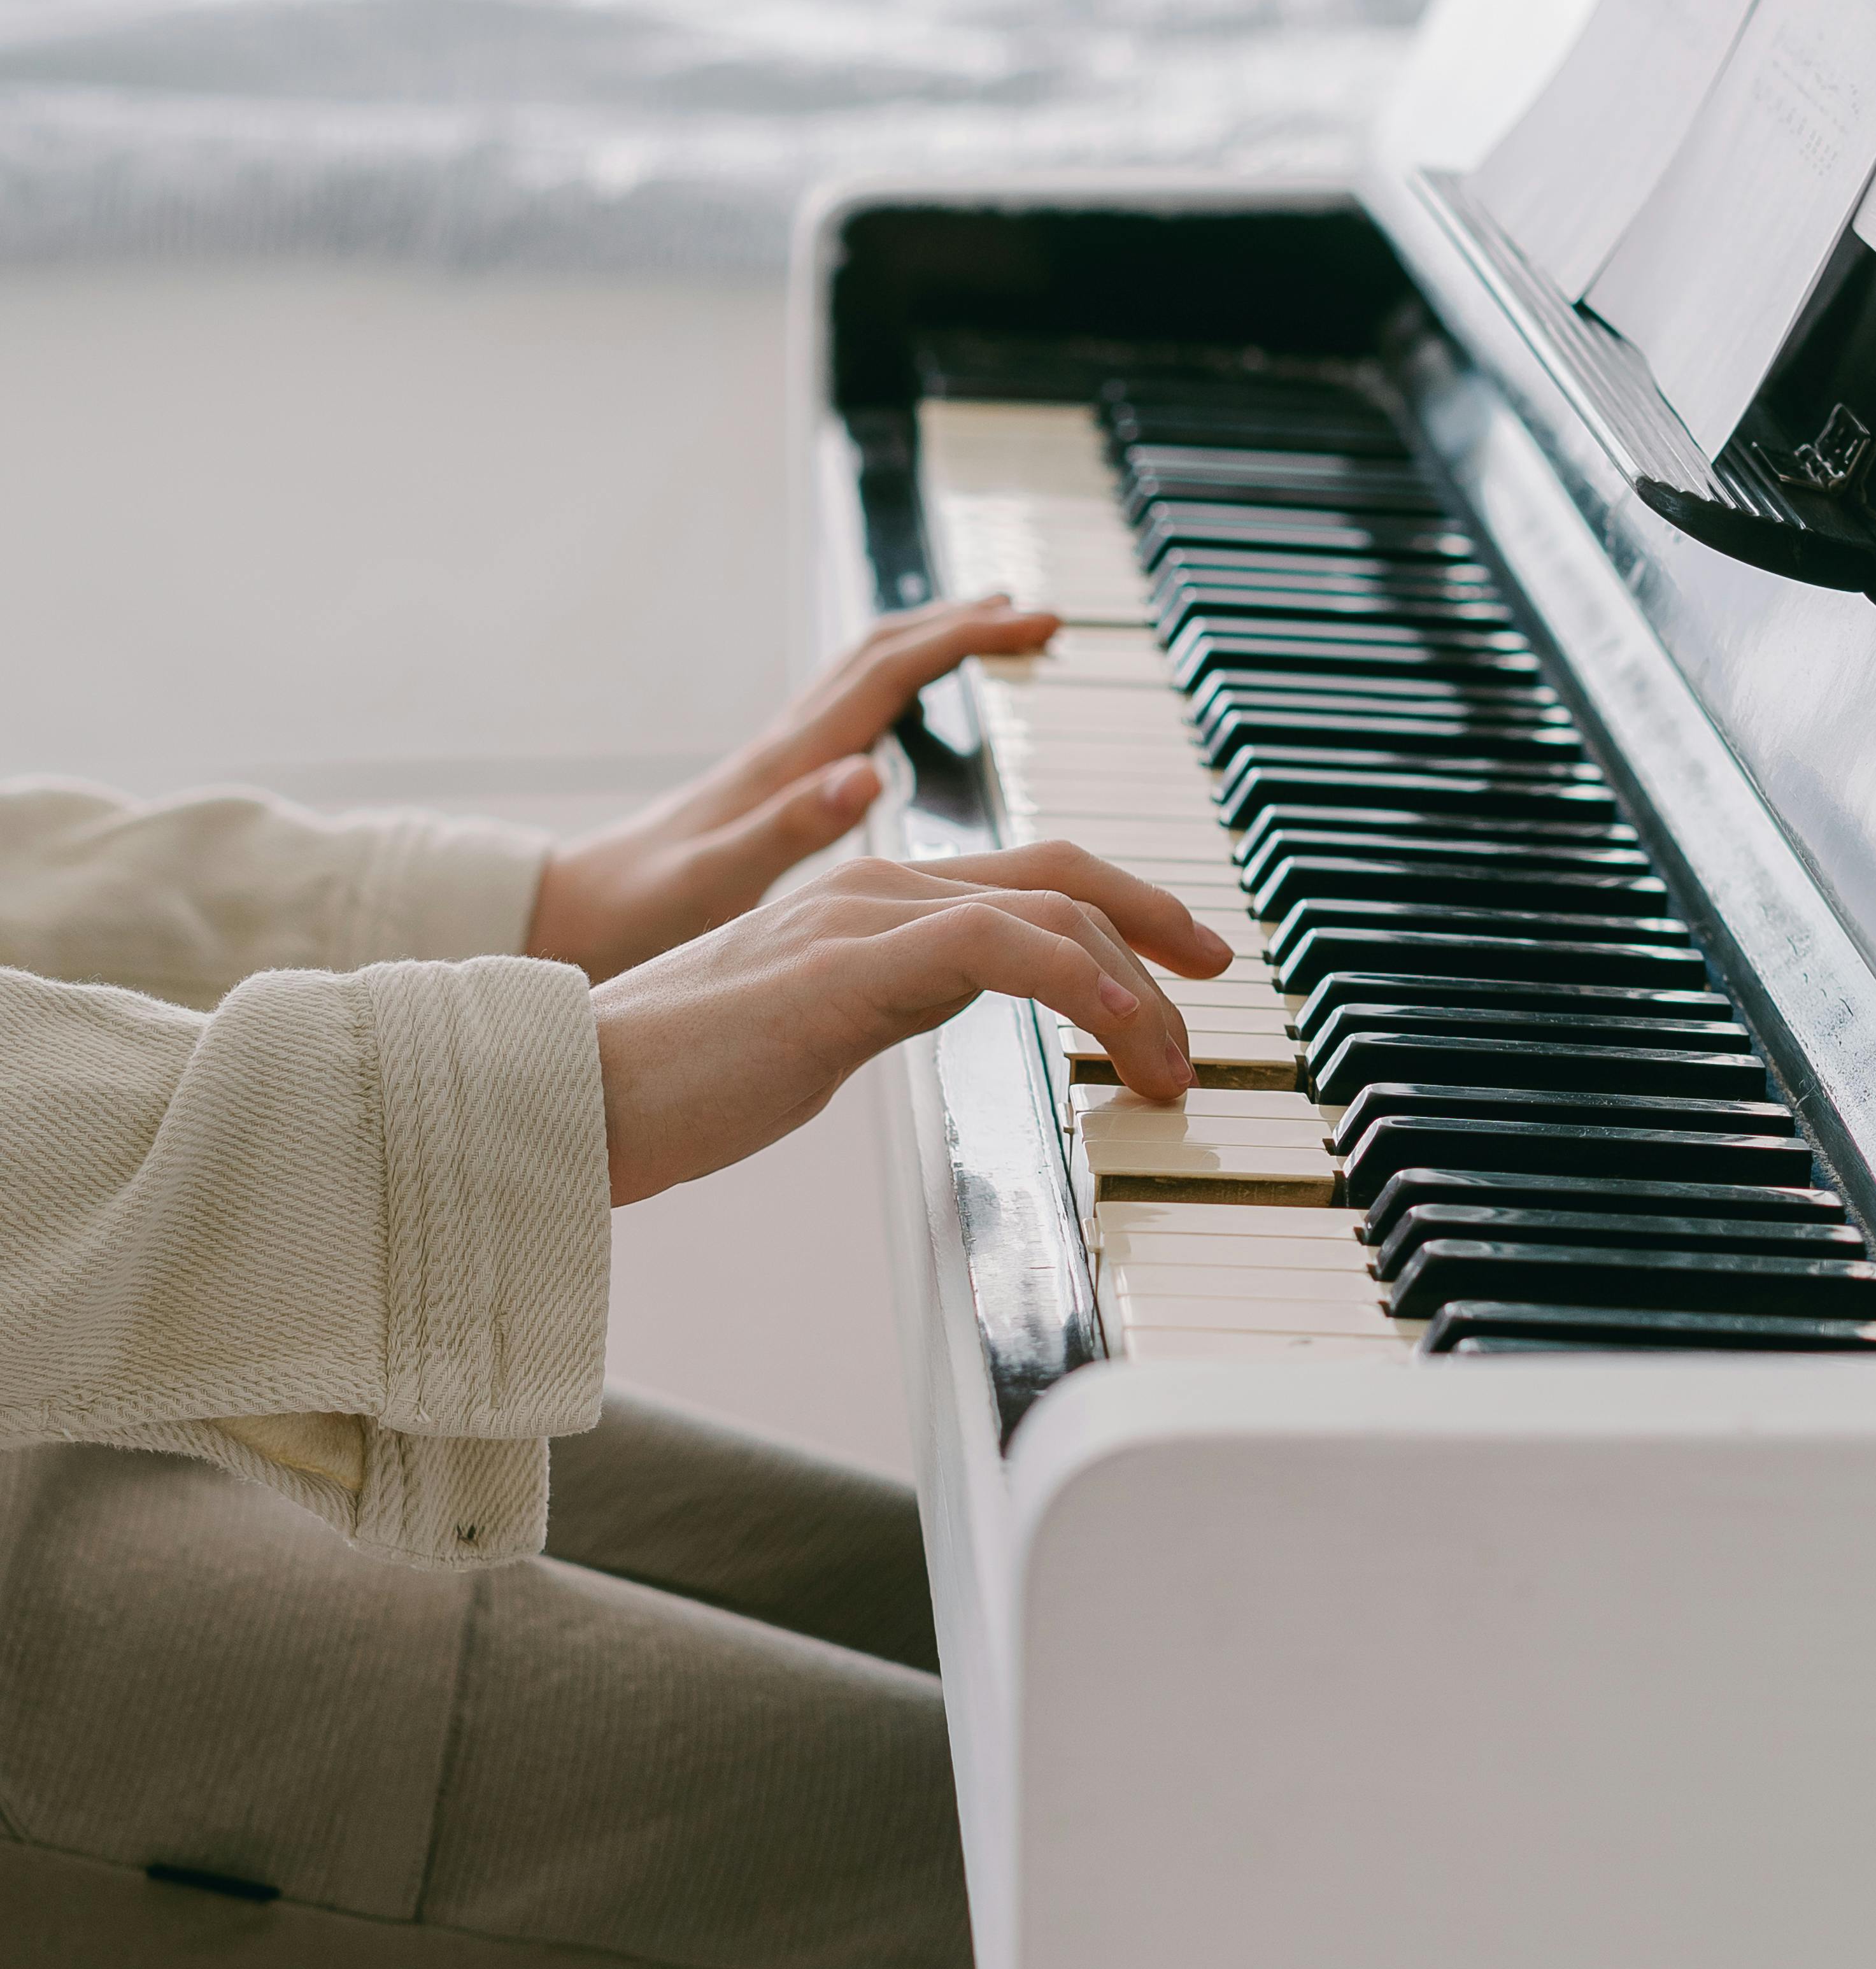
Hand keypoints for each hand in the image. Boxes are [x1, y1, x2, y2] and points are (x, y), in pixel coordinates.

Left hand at [526, 598, 1060, 981]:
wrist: (571, 918)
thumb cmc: (638, 912)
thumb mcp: (716, 881)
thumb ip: (790, 828)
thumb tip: (867, 775)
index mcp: (791, 764)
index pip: (894, 671)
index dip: (970, 641)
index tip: (1036, 625)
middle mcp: (788, 748)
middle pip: (885, 652)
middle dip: (963, 626)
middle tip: (1036, 619)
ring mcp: (779, 763)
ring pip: (867, 676)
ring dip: (932, 647)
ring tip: (994, 640)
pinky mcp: (771, 788)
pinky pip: (851, 717)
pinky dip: (898, 695)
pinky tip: (913, 722)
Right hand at [594, 844, 1233, 1204]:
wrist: (569, 1097)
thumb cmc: (674, 1084)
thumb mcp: (812, 1032)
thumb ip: (883, 998)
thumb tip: (947, 1000)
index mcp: (863, 901)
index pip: (1022, 881)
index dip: (1116, 913)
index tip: (1177, 974)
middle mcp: (872, 887)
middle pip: (1058, 871)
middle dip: (1155, 923)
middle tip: (1214, 983)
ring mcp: (860, 918)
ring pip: (1048, 909)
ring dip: (1136, 986)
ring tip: (1174, 1065)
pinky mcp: (849, 967)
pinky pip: (1003, 947)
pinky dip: (1085, 983)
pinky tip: (1126, 1033)